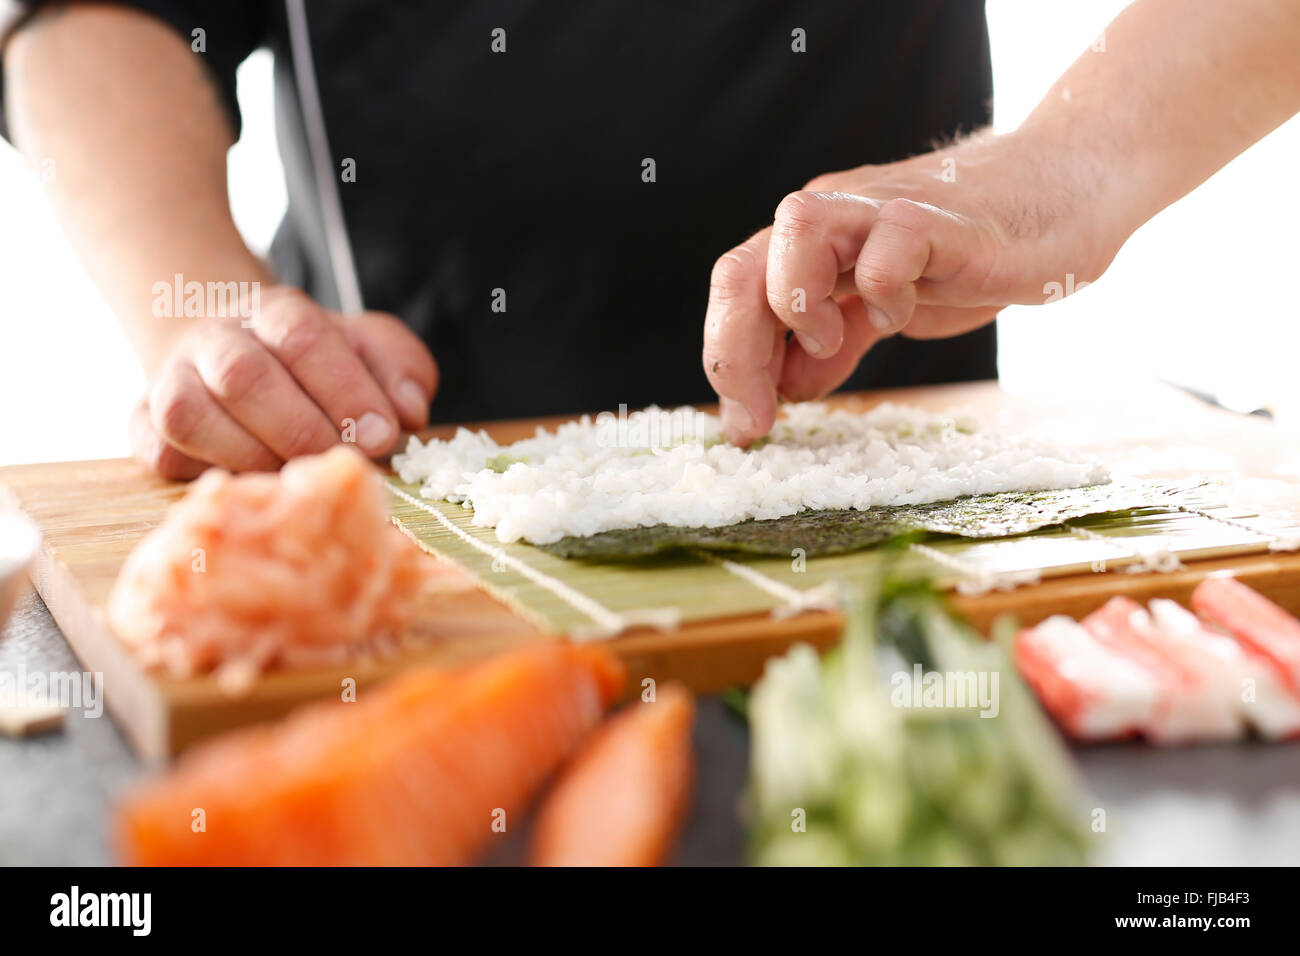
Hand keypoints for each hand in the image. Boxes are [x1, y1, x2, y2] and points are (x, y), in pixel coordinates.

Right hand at [131, 286, 437, 477]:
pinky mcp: (142, 424)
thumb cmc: (316, 364)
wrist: (233, 351)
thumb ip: (400, 369)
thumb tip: (410, 410)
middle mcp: (216, 339)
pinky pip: (161, 453)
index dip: (344, 388)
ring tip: (297, 475)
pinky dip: (208, 474)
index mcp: (276, 312)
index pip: (302, 336)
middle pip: (243, 375)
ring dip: (253, 456)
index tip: (383, 433)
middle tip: (340, 461)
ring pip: (190, 415)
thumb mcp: (371, 350)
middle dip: (301, 429)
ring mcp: (171, 380)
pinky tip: (253, 481)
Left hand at [702, 132, 1115, 444]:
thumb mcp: (887, 308)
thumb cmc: (971, 250)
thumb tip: (787, 389)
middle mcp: (835, 218)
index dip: (726, 359)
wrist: (1066, 192)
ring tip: (830, 341)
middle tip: (758, 419)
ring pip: (797, 223)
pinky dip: (884, 291)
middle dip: (735, 352)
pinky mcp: (943, 219)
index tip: (745, 426)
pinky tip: (904, 315)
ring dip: (795, 299)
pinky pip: (891, 243)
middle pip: (743, 266)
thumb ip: (836, 343)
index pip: (736, 289)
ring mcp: (884, 210)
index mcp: (812, 244)